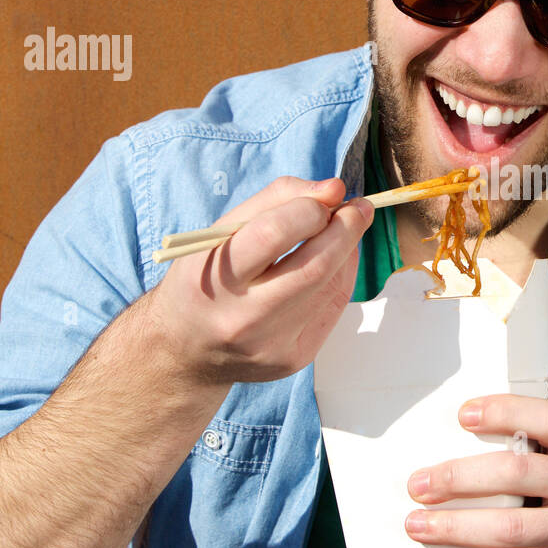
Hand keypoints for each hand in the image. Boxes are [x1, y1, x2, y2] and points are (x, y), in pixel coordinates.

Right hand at [146, 176, 372, 388]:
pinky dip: (341, 277)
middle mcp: (243, 318)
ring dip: (346, 251)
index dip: (311, 209)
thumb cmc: (207, 278)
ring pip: (331, 286)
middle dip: (346, 230)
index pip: (273, 234)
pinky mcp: (294, 358)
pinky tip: (333, 264)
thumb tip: (335, 189)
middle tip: (359, 208)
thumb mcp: (222, 231)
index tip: (330, 195)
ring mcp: (272, 345)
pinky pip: (333, 308)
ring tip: (343, 231)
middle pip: (313, 267)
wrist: (188, 350)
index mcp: (216, 278)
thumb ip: (277, 199)